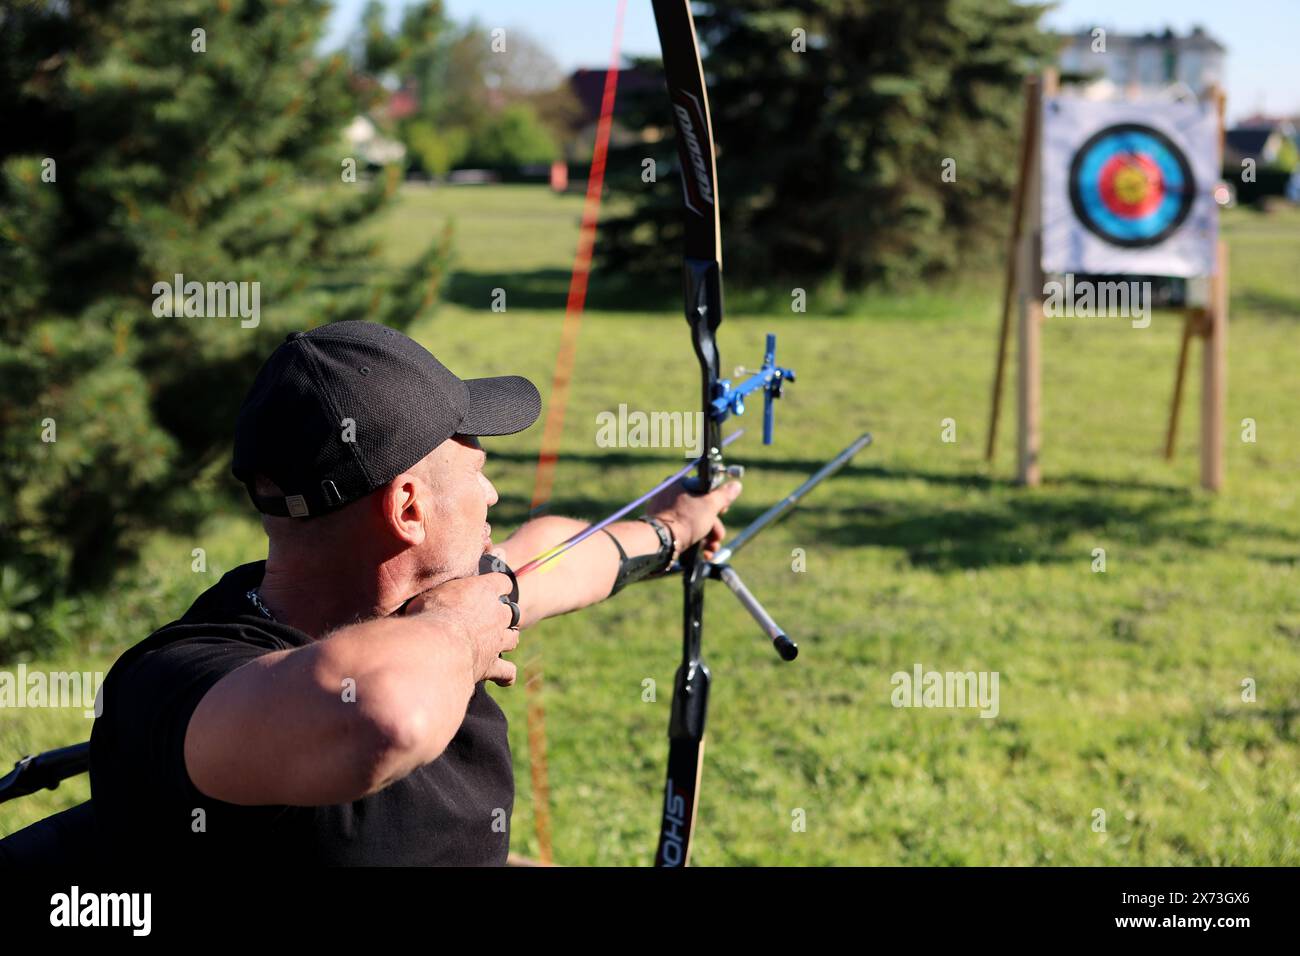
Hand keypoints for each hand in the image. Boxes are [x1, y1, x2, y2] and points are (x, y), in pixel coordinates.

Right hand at [403, 572, 518, 686]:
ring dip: (506, 640)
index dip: (499, 586)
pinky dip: (506, 674)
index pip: (503, 583)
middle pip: (511, 612)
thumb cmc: (429, 615)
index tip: (490, 589)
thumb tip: (428, 598)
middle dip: (502, 616)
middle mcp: (497, 614)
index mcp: (484, 590)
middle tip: (486, 620)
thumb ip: (439, 596)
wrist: (437, 646)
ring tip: (495, 643)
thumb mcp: (429, 594)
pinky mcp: (492, 665)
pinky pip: (508, 671)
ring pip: (513, 638)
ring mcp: (498, 640)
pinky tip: (500, 677)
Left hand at [647, 477, 741, 561]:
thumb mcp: (710, 505)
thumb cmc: (685, 519)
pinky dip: (695, 541)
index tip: (723, 511)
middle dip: (714, 527)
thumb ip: (724, 495)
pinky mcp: (663, 528)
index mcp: (680, 483)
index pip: (705, 489)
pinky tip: (703, 553)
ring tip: (711, 549)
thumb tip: (735, 486)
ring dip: (708, 537)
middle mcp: (670, 495)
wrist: (660, 542)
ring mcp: (665, 512)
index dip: (717, 501)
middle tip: (718, 537)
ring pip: (693, 522)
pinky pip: (683, 531)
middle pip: (700, 508)